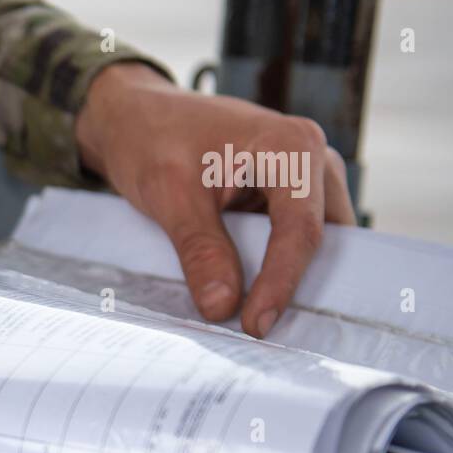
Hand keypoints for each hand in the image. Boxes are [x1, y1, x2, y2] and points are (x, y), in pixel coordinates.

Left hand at [75, 63, 353, 337]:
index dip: (281, 284)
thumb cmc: (151, 139)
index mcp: (291, 147)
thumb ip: (200, 250)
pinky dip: (273, 267)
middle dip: (300, 286)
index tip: (256, 326)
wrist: (132, 117)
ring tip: (261, 322)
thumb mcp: (170, 195)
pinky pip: (290, 238)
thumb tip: (223, 308)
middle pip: (320, 238)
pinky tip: (252, 298)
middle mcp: (309, 158)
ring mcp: (301, 177)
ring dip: (288, 279)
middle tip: (271, 335)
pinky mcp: (284, 195)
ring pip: (311, 242)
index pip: (300, 230)